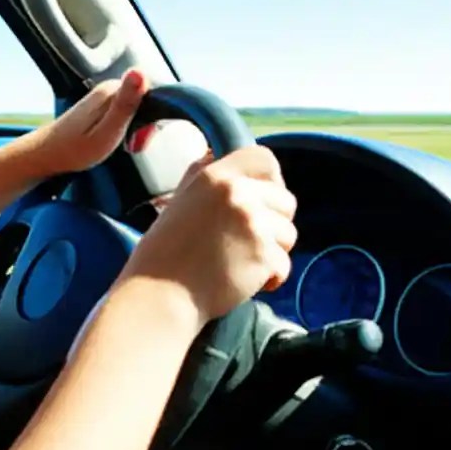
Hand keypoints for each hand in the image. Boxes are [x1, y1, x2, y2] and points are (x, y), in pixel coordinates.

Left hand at [19, 68, 149, 176]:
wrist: (47, 155)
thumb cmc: (75, 149)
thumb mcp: (106, 131)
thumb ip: (126, 104)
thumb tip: (140, 71)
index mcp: (112, 89)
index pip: (153, 95)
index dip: (154, 119)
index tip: (142, 139)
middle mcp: (109, 87)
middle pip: (146, 101)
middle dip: (146, 126)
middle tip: (132, 146)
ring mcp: (105, 95)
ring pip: (138, 109)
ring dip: (138, 129)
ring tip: (126, 145)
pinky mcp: (102, 104)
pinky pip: (127, 113)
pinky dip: (128, 128)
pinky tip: (120, 140)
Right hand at [117, 145, 296, 326]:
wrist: (162, 293)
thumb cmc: (165, 252)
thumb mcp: (180, 198)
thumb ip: (204, 176)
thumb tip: (216, 155)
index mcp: (214, 176)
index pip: (264, 159)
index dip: (272, 179)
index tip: (264, 199)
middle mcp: (236, 194)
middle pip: (285, 200)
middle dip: (274, 222)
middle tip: (248, 240)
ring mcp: (252, 224)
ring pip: (289, 234)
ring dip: (273, 251)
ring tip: (242, 261)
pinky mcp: (263, 255)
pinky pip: (284, 264)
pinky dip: (271, 277)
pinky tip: (246, 280)